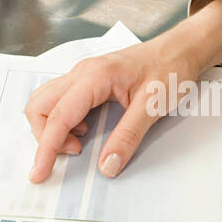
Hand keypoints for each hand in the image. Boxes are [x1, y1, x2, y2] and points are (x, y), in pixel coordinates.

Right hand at [25, 3, 221, 182]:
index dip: (46, 148)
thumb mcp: (153, 106)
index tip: (39, 172)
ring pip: (47, 102)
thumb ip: (128, 136)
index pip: (58, 116)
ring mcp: (83, 75)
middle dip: (45, 136)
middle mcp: (82, 73)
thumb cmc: (170, 68)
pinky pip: (61, 101)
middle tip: (75, 153)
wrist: (182, 49)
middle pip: (39, 106)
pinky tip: (86, 129)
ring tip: (82, 142)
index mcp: (94, 77)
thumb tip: (108, 165)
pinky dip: (64, 121)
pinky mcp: (88, 81)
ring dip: (53, 127)